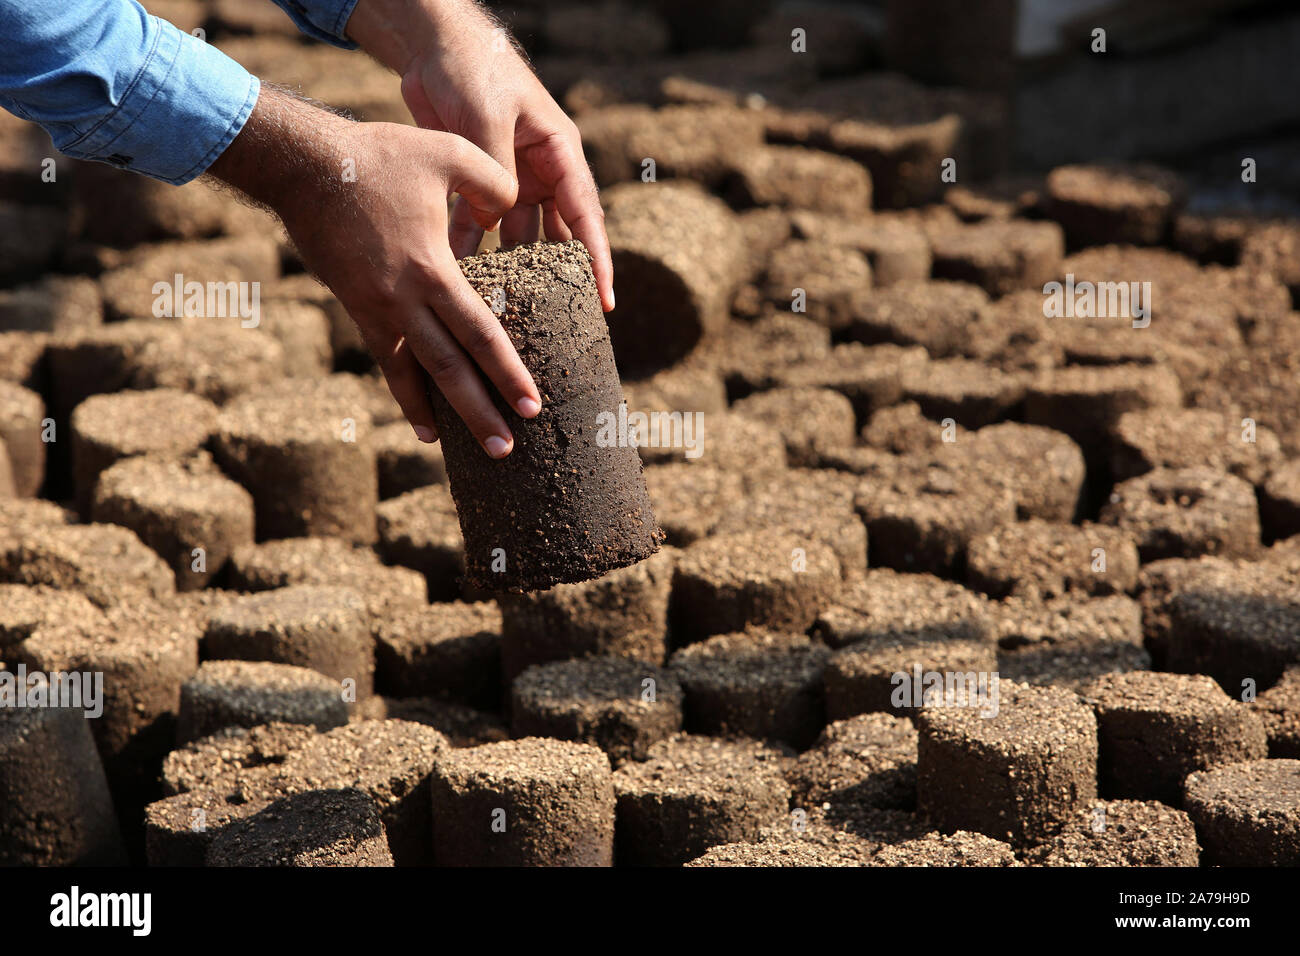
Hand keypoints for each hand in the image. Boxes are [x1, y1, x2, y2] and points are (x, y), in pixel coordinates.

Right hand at [209, 86, 539, 456]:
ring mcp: (376, 309)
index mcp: (431, 270)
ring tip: (462, 450)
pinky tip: (425, 421)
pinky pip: (388, 361)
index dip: (506, 373)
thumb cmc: (378, 155)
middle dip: (479, 412)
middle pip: (448, 369)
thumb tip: (513, 210)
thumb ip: (493, 182)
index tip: (531, 405)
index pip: (479, 334)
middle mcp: (402, 301)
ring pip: (414, 375)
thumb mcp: (448, 153)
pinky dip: (406, 394)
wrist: (302, 167)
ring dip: (441, 414)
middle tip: (505, 450)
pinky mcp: (358, 309)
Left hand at [347, 0, 614, 309]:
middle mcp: (541, 172)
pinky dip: (472, 251)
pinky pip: (480, 225)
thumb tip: (499, 225)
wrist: (432, 45)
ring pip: (518, 237)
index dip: (597, 261)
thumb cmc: (473, 70)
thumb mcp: (489, 119)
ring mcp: (512, 179)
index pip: (586, 215)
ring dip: (511, 269)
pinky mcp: (479, 182)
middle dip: (559, 276)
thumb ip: (498, 173)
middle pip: (558, 235)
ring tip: (507, 307)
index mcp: (559, 154)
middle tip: (560, 319)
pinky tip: (462, 279)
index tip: (605, 300)